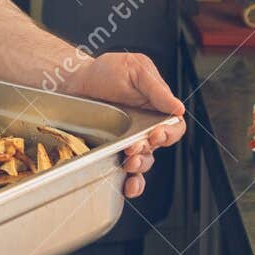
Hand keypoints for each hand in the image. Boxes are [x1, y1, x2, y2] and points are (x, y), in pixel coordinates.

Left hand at [61, 52, 185, 197]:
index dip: (169, 134)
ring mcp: (129, 141)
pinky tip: (128, 186)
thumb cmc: (106, 70)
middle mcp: (145, 127)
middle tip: (135, 146)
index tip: (157, 133)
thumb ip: (157, 89)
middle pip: (158, 148)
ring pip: (144, 162)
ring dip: (140, 166)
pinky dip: (130, 183)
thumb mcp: (135, 69)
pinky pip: (126, 173)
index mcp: (156, 108)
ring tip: (129, 162)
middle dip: (149, 150)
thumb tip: (179, 108)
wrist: (74, 79)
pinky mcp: (112, 151)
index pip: (174, 127)